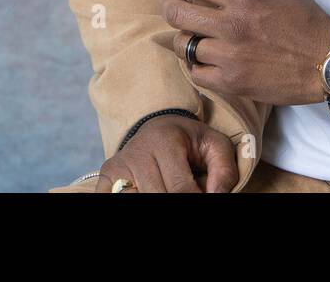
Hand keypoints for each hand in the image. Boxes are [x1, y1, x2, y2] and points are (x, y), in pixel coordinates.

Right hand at [95, 114, 238, 192]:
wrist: (155, 127)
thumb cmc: (189, 141)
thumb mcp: (214, 145)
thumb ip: (224, 169)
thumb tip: (217, 195)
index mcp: (164, 141)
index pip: (180, 188)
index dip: (196, 199)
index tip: (204, 197)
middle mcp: (137, 152)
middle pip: (159, 197)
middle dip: (177, 202)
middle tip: (189, 193)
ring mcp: (117, 167)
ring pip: (138, 200)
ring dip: (157, 200)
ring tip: (168, 188)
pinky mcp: (105, 178)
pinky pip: (117, 199)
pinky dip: (136, 199)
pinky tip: (152, 191)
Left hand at [164, 0, 329, 105]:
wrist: (328, 63)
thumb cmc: (307, 20)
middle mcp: (232, 25)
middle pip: (177, 12)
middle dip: (174, 8)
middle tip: (180, 11)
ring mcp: (229, 56)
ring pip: (183, 44)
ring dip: (188, 38)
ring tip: (199, 37)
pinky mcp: (231, 82)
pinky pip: (196, 72)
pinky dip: (198, 65)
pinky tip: (210, 59)